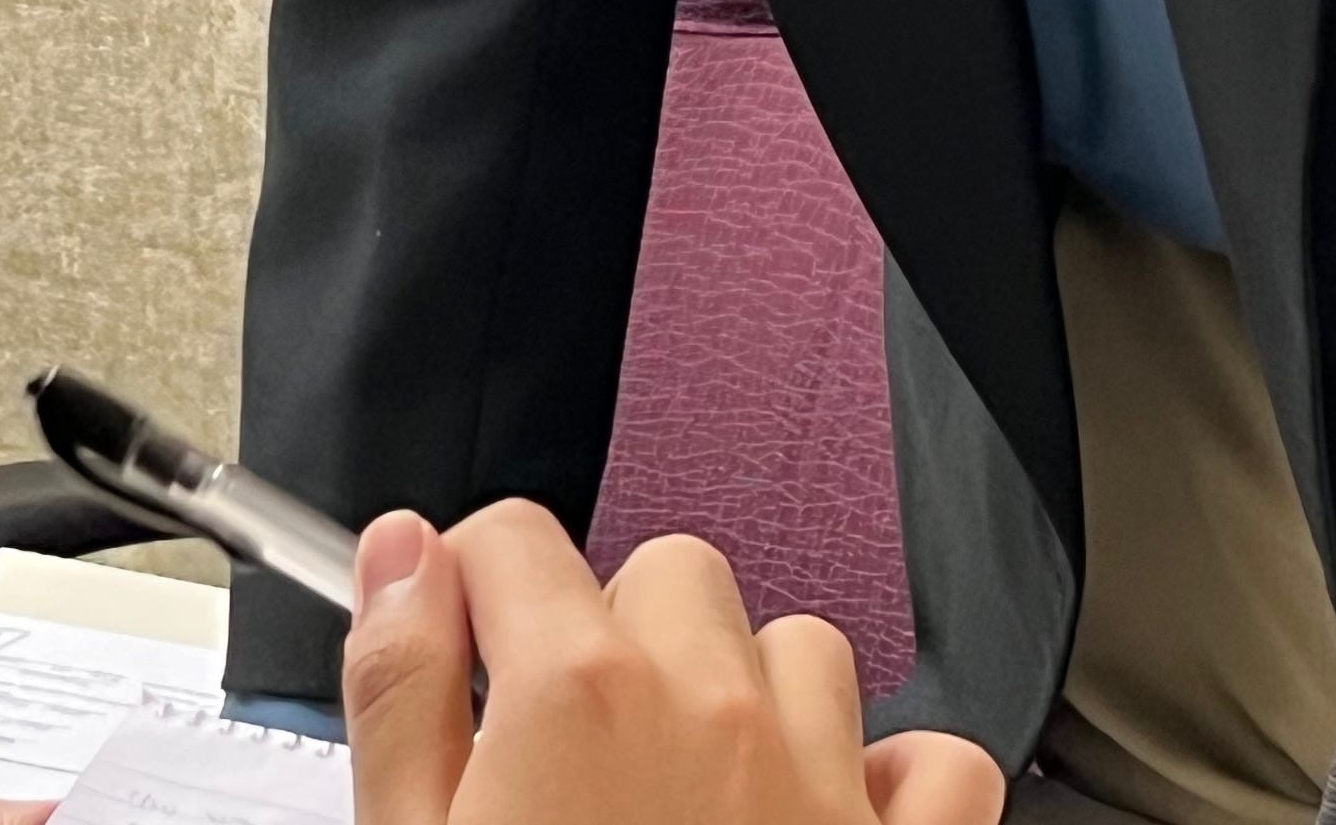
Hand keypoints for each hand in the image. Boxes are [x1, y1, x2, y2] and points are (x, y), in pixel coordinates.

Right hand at [341, 503, 1001, 824]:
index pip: (511, 539)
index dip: (472, 592)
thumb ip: (401, 690)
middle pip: (663, 574)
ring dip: (745, 697)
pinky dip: (891, 780)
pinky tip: (823, 823)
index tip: (466, 648)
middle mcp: (712, 710)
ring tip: (687, 798)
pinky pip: (936, 763)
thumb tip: (399, 561)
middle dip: (612, 637)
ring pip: (798, 649)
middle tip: (570, 756)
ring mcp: (822, 782)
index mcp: (576, 695)